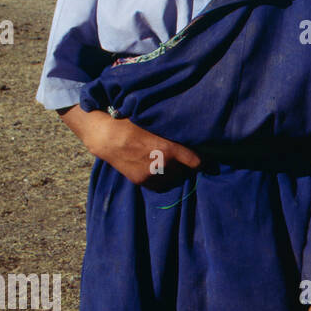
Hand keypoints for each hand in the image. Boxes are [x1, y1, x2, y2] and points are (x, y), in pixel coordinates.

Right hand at [59, 106, 200, 187]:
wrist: (106, 137)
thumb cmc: (132, 124)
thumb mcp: (156, 125)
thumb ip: (172, 133)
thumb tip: (190, 133)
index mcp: (169, 149)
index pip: (195, 162)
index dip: (201, 162)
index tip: (204, 162)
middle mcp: (162, 165)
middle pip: (183, 173)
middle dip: (183, 167)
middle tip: (179, 160)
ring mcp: (150, 175)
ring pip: (171, 181)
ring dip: (172, 175)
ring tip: (167, 166)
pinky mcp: (140, 181)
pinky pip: (157, 186)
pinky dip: (160, 180)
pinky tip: (156, 171)